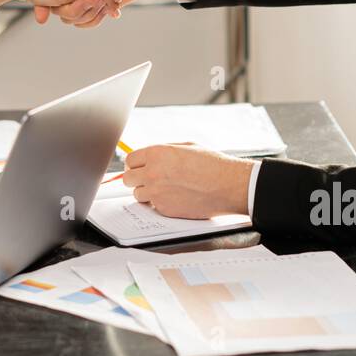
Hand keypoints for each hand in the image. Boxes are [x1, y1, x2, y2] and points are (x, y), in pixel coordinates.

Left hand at [121, 143, 251, 217]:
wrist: (228, 185)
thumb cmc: (212, 164)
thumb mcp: (185, 147)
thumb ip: (163, 151)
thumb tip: (148, 156)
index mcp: (157, 154)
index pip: (130, 160)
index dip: (135, 164)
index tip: (139, 167)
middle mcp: (153, 173)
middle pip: (127, 179)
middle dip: (136, 178)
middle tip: (148, 179)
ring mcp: (157, 193)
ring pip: (137, 194)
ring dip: (147, 192)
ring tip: (164, 188)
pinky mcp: (165, 209)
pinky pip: (153, 206)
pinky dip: (160, 203)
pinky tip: (175, 197)